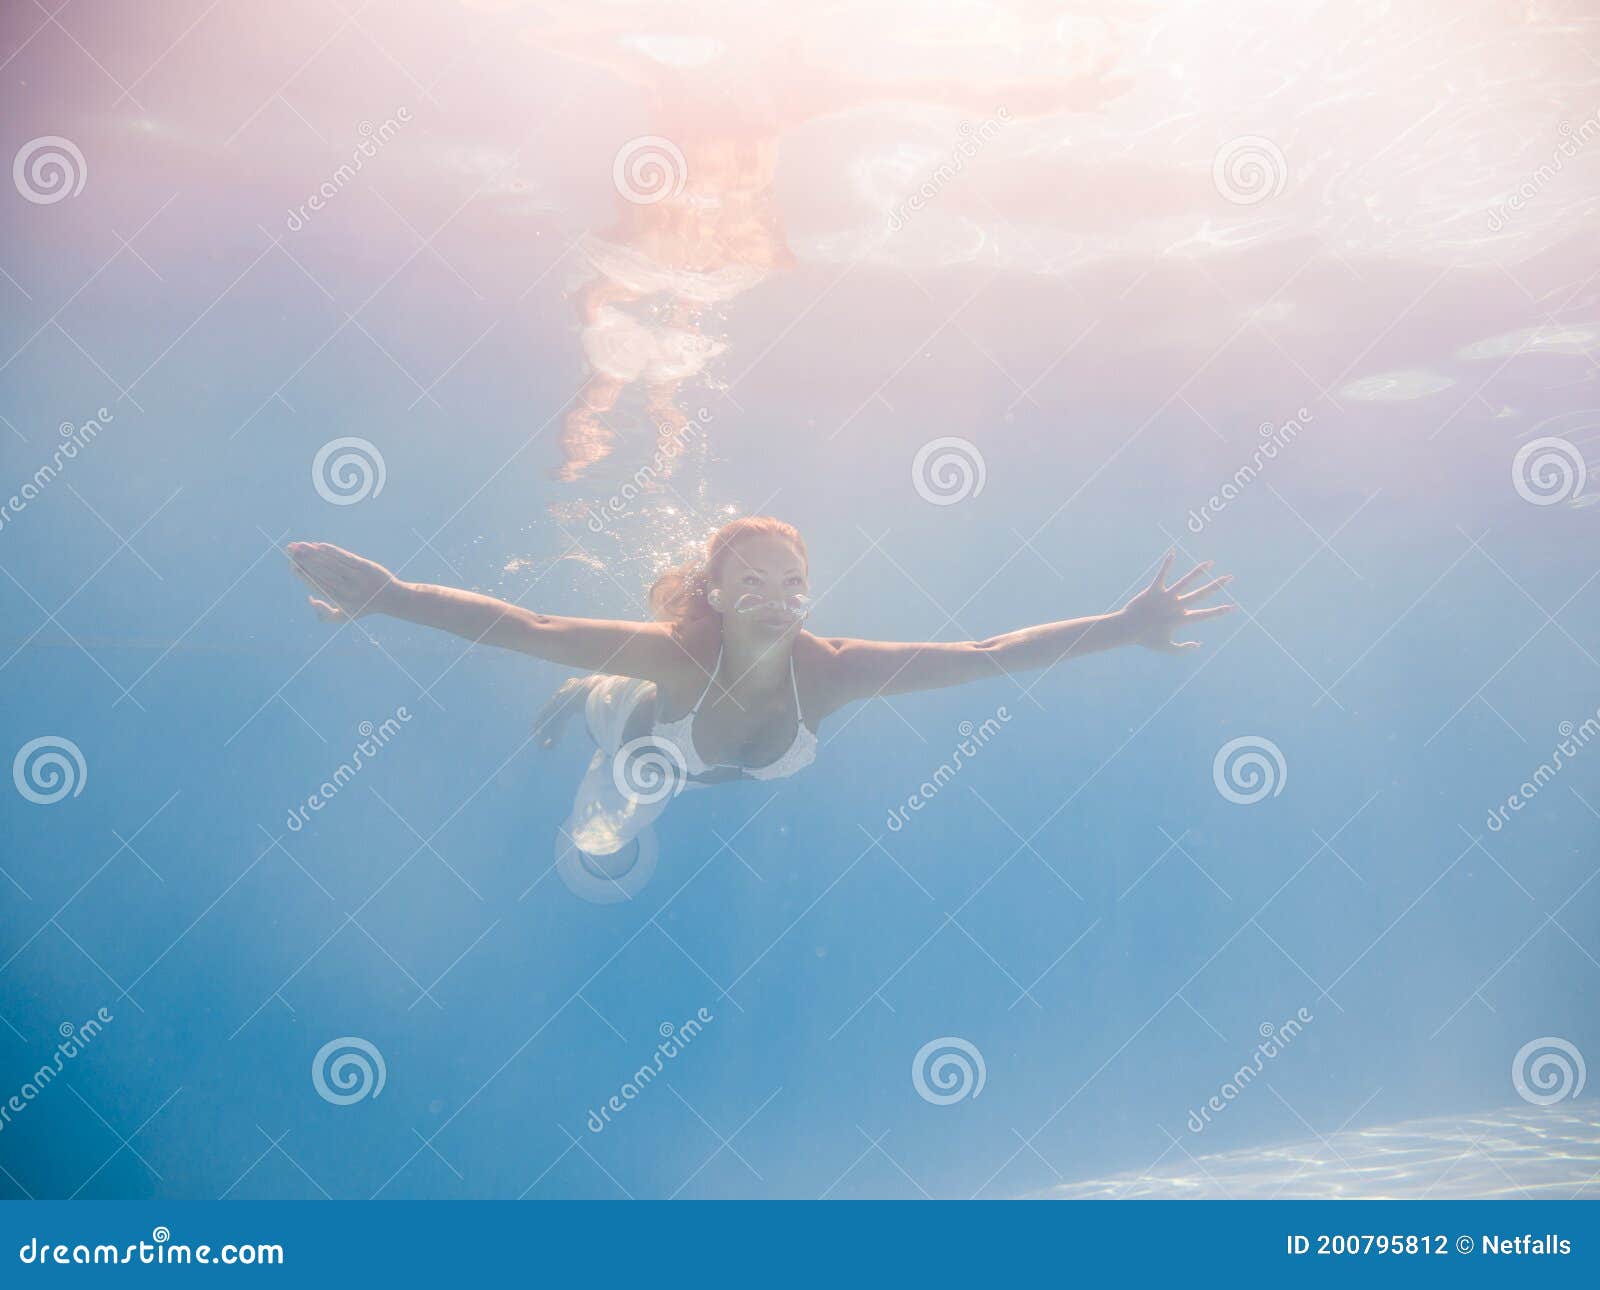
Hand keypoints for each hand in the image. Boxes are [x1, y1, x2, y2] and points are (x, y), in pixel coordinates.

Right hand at [286, 541, 402, 622]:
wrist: (392, 598)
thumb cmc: (364, 607)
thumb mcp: (345, 617)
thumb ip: (325, 614)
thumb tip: (310, 599)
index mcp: (341, 601)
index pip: (318, 585)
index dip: (304, 574)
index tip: (292, 565)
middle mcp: (348, 589)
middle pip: (322, 572)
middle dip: (305, 560)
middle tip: (291, 550)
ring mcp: (357, 577)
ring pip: (332, 562)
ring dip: (314, 552)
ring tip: (300, 545)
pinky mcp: (365, 566)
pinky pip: (345, 557)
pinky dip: (331, 550)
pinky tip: (319, 544)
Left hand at [1119, 551, 1233, 652]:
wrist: (1126, 629)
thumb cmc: (1146, 639)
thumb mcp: (1166, 648)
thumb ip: (1184, 650)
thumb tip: (1199, 645)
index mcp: (1181, 620)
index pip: (1205, 614)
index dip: (1220, 611)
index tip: (1233, 606)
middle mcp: (1176, 606)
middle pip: (1201, 594)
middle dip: (1217, 585)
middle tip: (1229, 577)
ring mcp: (1165, 597)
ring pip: (1185, 581)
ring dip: (1199, 571)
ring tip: (1210, 562)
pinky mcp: (1153, 590)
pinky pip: (1162, 574)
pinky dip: (1167, 564)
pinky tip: (1173, 552)